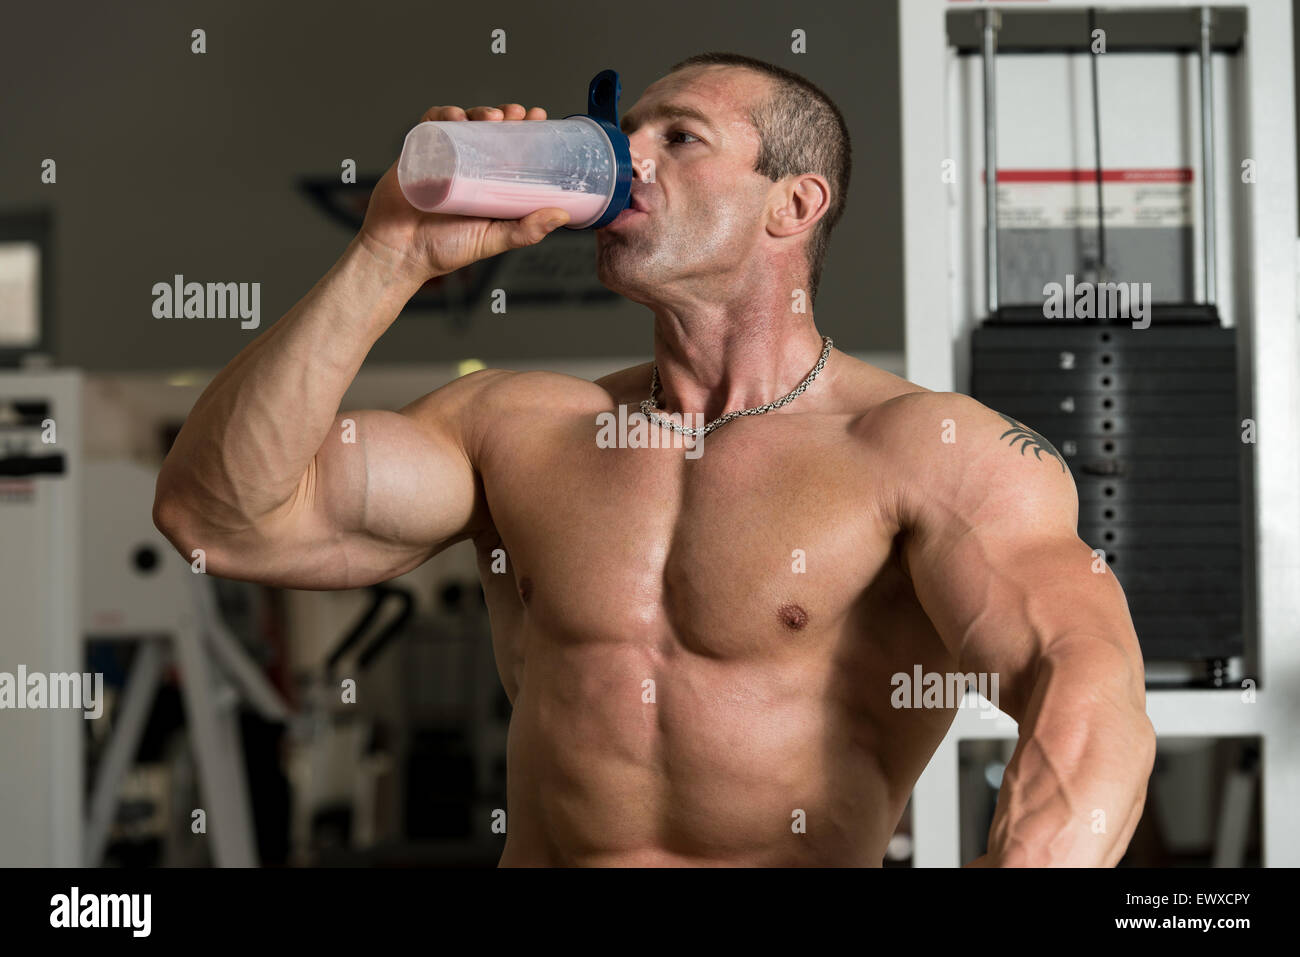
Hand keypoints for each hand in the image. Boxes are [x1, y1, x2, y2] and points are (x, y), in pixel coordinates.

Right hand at [358, 103, 570, 284]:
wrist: (398, 253)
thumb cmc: (443, 250)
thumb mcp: (492, 240)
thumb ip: (526, 230)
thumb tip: (562, 215)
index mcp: (489, 184)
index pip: (513, 149)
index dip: (527, 131)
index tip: (539, 117)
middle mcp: (469, 167)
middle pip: (491, 130)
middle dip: (506, 115)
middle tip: (517, 114)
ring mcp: (443, 158)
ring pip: (464, 122)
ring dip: (480, 111)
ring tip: (492, 117)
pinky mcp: (418, 152)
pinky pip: (430, 124)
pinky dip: (443, 114)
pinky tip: (455, 116)